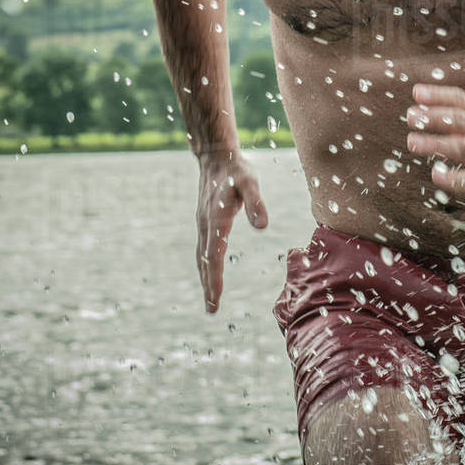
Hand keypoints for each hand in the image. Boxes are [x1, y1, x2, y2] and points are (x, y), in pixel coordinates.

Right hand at [196, 150, 267, 314]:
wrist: (216, 154)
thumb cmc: (236, 169)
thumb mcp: (250, 182)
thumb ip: (256, 203)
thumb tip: (263, 227)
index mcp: (216, 220)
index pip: (213, 256)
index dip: (214, 279)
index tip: (215, 299)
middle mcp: (205, 224)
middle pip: (204, 261)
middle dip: (208, 285)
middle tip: (211, 309)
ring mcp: (203, 221)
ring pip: (202, 255)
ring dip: (205, 277)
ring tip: (210, 297)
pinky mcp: (205, 218)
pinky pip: (203, 247)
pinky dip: (205, 263)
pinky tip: (209, 269)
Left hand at [405, 83, 464, 209]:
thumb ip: (454, 119)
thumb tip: (418, 108)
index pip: (461, 101)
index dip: (439, 95)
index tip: (416, 92)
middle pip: (462, 120)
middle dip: (435, 117)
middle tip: (410, 116)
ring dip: (437, 143)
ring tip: (412, 141)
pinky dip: (454, 177)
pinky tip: (436, 174)